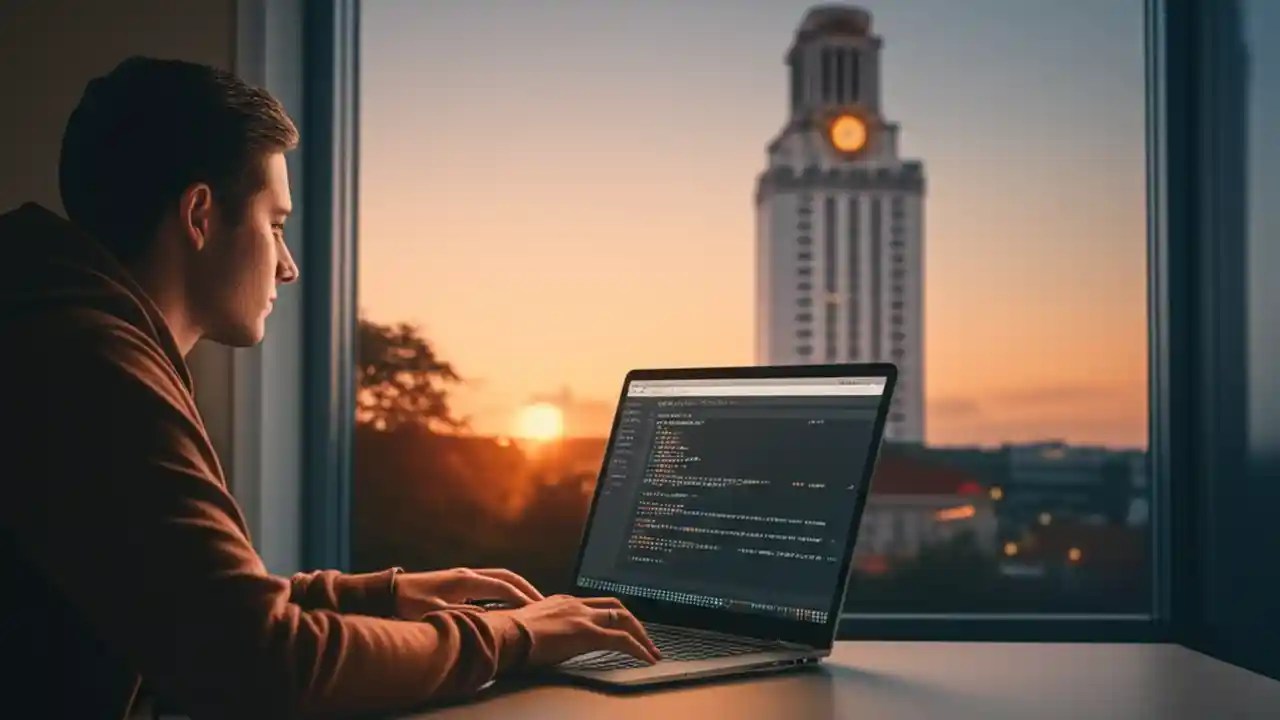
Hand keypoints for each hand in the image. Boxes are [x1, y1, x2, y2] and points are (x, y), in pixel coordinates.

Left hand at [393, 567, 544, 619]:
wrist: (388, 592)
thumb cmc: (409, 604)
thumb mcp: (435, 614)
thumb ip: (461, 617)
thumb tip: (487, 622)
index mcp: (466, 580)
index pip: (504, 588)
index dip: (523, 599)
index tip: (539, 611)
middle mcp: (468, 574)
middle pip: (506, 576)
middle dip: (527, 589)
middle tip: (545, 603)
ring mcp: (463, 576)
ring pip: (499, 578)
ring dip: (517, 588)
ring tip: (532, 603)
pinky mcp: (457, 581)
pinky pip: (490, 583)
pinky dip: (505, 590)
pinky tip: (507, 603)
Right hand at [499, 595, 661, 665]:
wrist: (503, 635)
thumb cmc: (507, 636)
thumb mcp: (528, 629)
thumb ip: (542, 632)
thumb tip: (540, 645)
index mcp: (561, 602)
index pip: (595, 606)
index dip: (612, 617)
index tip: (620, 629)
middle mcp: (575, 604)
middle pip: (615, 607)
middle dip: (633, 622)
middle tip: (645, 640)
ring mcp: (582, 617)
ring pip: (624, 619)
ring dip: (642, 636)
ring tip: (652, 652)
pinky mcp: (587, 633)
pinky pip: (622, 640)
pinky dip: (639, 649)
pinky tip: (647, 660)